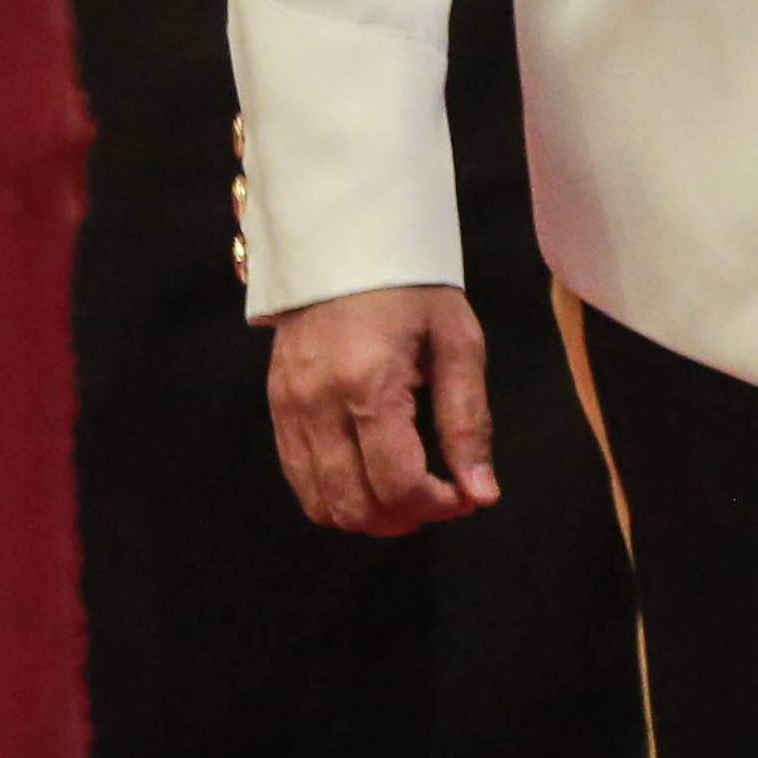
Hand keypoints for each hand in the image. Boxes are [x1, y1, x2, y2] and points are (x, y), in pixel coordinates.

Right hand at [268, 285, 497, 533]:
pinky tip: (368, 474)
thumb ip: (468, 423)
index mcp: (369, 386)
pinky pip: (298, 479)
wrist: (345, 239)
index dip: (438, 506)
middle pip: (355, 507)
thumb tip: (482, 496)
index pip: (398, 486)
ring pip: (321, 504)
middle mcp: (318, 406)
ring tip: (404, 489)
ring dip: (368, 514)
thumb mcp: (457, 344)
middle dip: (404, 517)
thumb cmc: (412, 287)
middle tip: (437, 494)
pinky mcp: (276, 407)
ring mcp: (289, 409)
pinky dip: (336, 494)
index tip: (464, 493)